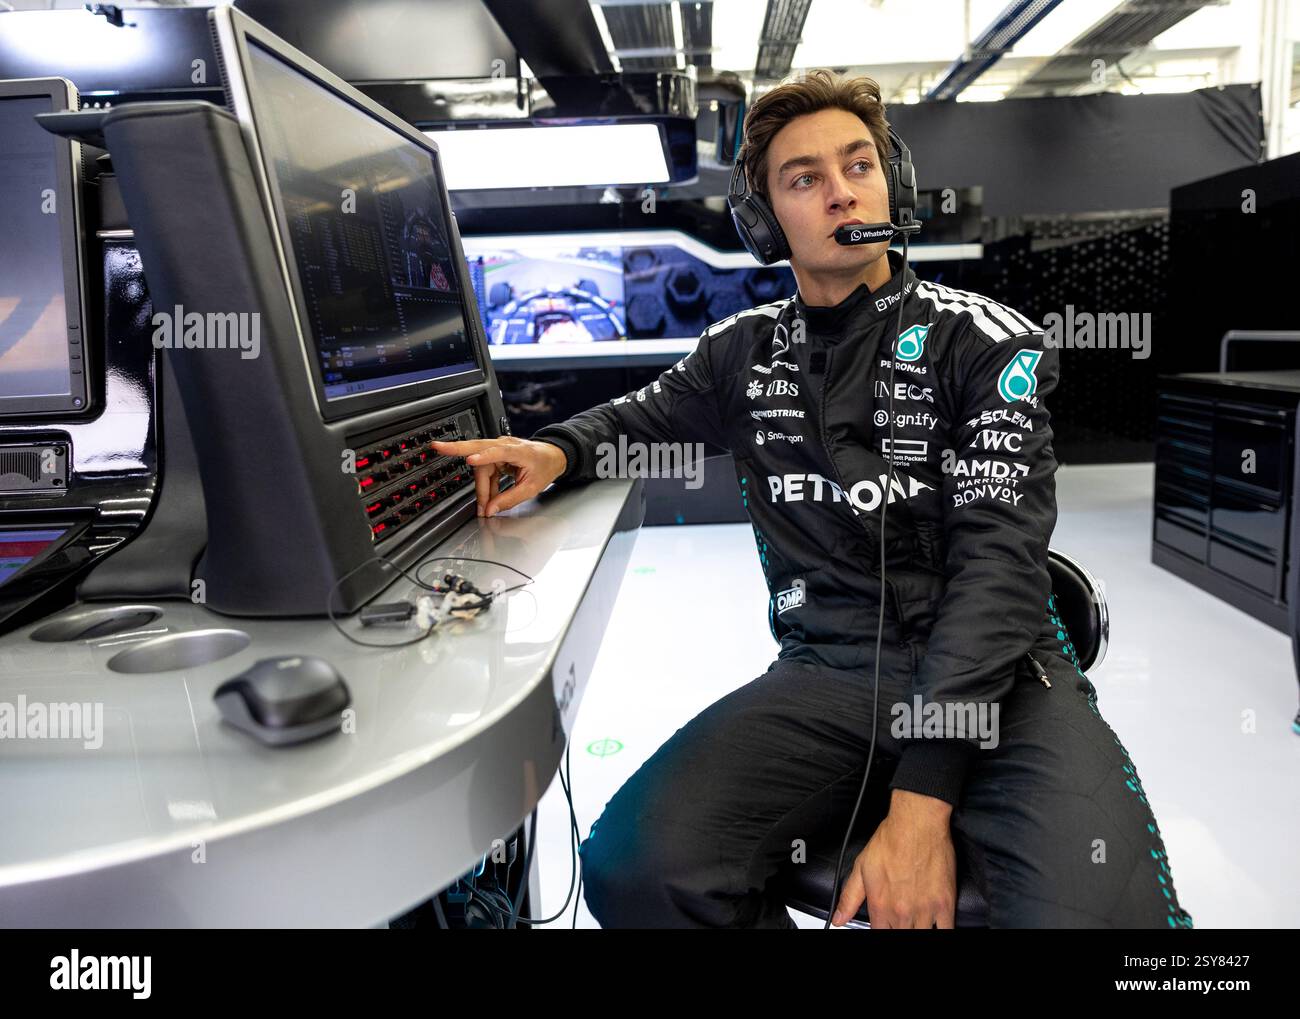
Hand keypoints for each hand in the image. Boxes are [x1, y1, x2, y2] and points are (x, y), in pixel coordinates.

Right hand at [427, 436, 567, 517]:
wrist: (552, 456)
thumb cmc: (544, 467)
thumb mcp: (531, 488)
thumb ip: (510, 499)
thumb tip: (491, 508)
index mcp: (518, 450)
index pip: (498, 451)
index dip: (483, 455)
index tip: (471, 459)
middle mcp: (505, 445)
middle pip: (478, 447)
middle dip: (456, 448)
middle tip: (438, 447)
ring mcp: (498, 449)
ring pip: (480, 467)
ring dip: (480, 487)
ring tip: (483, 506)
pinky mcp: (495, 455)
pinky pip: (484, 471)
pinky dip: (485, 486)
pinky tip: (489, 497)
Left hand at [831, 789, 955, 928]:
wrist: (917, 824)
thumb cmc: (891, 840)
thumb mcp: (862, 867)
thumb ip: (849, 897)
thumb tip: (838, 918)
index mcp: (880, 905)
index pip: (878, 934)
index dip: (881, 930)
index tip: (886, 924)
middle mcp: (901, 912)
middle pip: (901, 936)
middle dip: (900, 929)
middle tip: (902, 918)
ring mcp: (924, 910)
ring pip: (921, 935)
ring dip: (917, 929)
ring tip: (916, 920)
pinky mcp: (944, 904)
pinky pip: (946, 931)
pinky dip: (941, 930)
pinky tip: (935, 925)